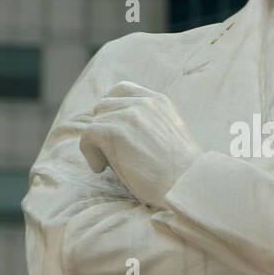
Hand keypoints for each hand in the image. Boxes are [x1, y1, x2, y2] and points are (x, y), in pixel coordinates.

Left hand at [79, 83, 202, 207]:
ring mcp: (129, 115)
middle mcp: (144, 103)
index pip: (122, 89)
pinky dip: (90, 154)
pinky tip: (101, 168)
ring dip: (97, 143)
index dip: (111, 108)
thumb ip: (148, 124)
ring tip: (109, 163)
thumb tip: (117, 132)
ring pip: (95, 122)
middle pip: (104, 105)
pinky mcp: (115, 132)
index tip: (111, 128)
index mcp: (159, 101)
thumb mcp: (168, 135)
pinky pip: (87, 136)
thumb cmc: (180, 172)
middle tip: (110, 152)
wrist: (186, 184)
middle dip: (103, 128)